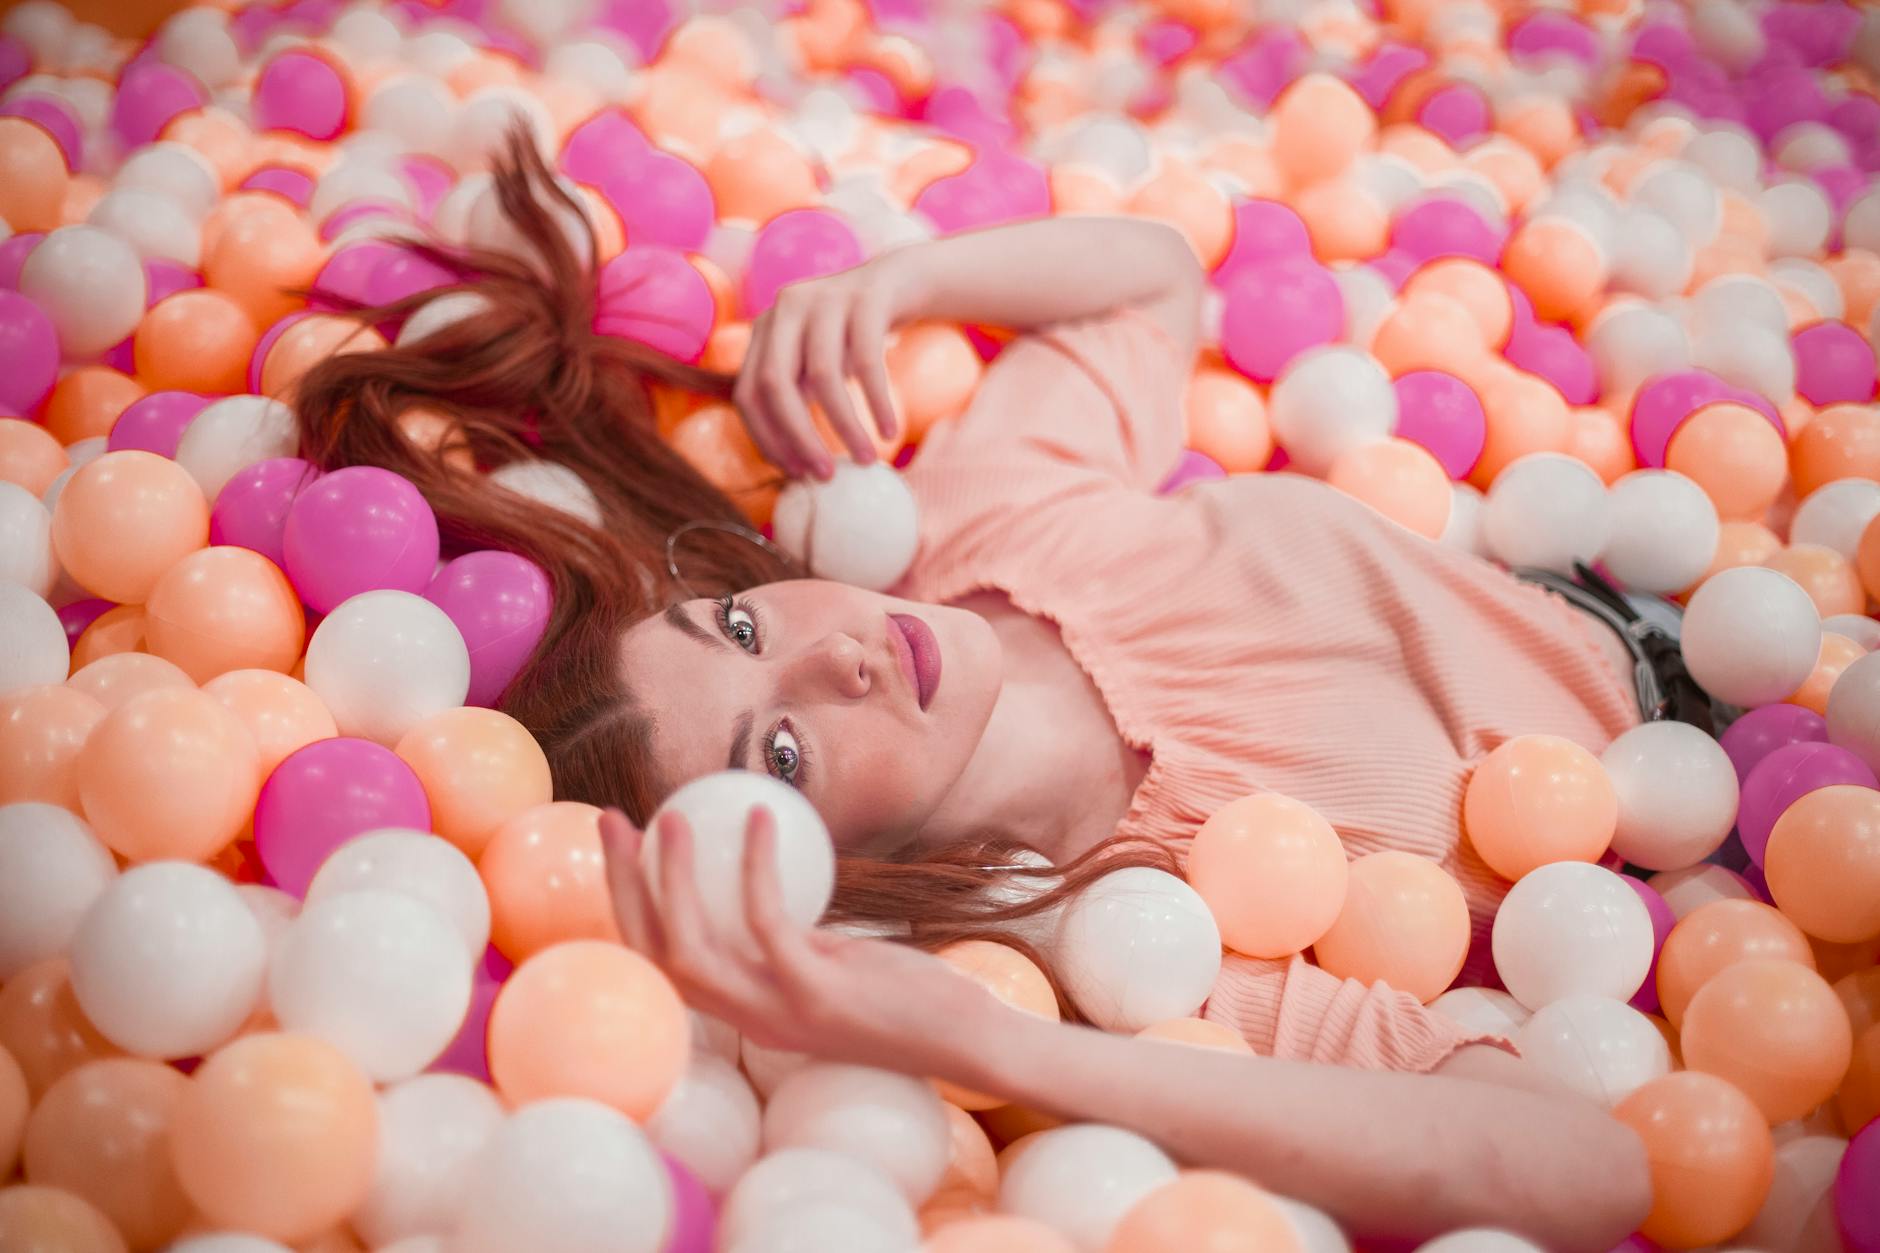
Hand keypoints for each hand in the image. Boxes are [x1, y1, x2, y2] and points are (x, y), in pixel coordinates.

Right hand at [598, 805, 1006, 1086]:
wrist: (967, 1041)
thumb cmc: (907, 995)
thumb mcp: (832, 962)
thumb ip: (792, 939)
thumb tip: (762, 877)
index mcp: (747, 1012)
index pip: (660, 964)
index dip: (627, 906)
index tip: (620, 848)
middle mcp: (749, 1019)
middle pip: (654, 955)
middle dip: (623, 885)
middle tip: (612, 820)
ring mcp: (779, 1013)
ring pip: (692, 948)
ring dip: (671, 879)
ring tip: (668, 818)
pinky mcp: (816, 995)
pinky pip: (767, 924)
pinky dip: (757, 867)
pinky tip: (762, 819)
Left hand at [732, 260, 904, 481]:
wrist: (898, 282)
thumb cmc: (852, 338)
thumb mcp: (815, 363)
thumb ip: (798, 397)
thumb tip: (796, 468)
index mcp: (765, 330)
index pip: (748, 394)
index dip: (766, 439)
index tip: (795, 473)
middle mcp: (786, 309)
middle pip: (775, 385)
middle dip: (799, 438)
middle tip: (825, 476)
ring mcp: (824, 298)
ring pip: (823, 376)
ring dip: (846, 426)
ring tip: (867, 459)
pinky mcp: (866, 297)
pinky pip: (868, 361)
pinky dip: (877, 402)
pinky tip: (889, 431)